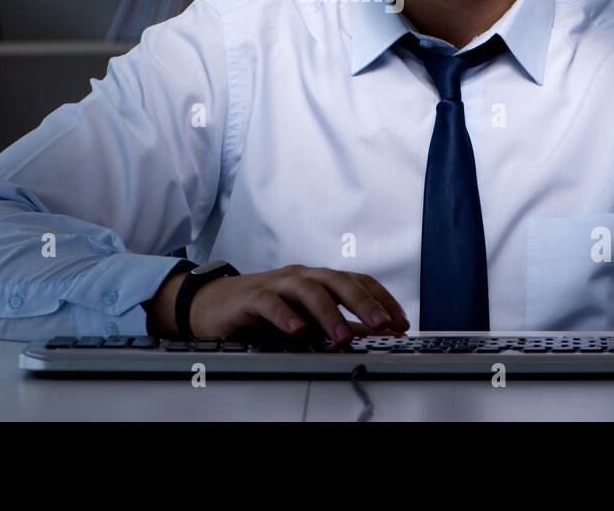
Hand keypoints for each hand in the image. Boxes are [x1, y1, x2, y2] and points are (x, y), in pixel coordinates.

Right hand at [189, 264, 410, 341]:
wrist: (213, 304)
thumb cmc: (264, 310)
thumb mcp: (306, 317)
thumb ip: (337, 323)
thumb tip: (374, 335)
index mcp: (318, 279)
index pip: (357, 281)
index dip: (381, 299)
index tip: (400, 321)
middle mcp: (301, 276)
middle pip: (338, 281)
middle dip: (363, 303)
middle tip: (382, 325)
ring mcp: (276, 284)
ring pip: (308, 290)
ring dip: (329, 313)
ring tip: (344, 337)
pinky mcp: (250, 297)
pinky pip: (269, 303)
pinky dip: (284, 316)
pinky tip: (296, 331)